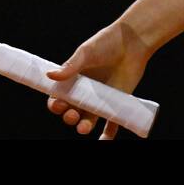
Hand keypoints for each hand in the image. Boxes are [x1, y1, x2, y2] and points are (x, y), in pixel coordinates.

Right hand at [45, 20, 151, 139]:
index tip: (58, 105)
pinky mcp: (116, 105)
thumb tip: (50, 76)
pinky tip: (104, 142)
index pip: (59, 98)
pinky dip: (107, 136)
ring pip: (88, 120)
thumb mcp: (86, 52)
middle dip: (69, 117)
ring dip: (83, 127)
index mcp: (73, 80)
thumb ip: (70, 66)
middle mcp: (85, 93)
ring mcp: (100, 100)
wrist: (133, 42)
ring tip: (84, 127)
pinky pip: (111, 125)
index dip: (56, 105)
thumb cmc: (107, 42)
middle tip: (72, 115)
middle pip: (72, 112)